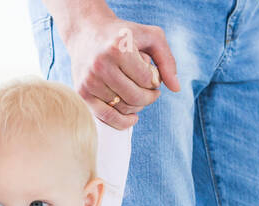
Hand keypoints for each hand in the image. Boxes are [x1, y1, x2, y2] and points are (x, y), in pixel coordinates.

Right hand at [60, 14, 178, 128]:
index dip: (155, 81)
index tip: (153, 75)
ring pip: (123, 108)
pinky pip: (106, 117)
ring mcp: (89, 80)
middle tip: (151, 92)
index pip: (147, 79)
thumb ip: (167, 60)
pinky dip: (123, 122)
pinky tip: (133, 118)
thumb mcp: (150, 37)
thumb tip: (176, 88)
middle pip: (136, 97)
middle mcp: (101, 65)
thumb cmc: (123, 34)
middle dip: (149, 97)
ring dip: (137, 106)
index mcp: (118, 48)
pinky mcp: (82, 92)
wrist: (86, 31)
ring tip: (138, 94)